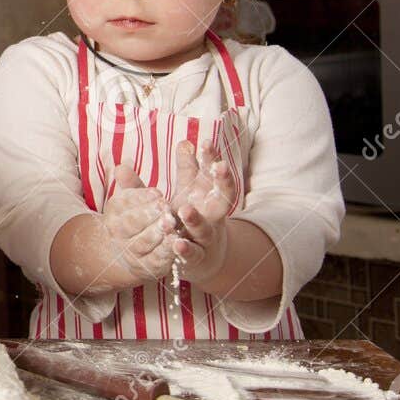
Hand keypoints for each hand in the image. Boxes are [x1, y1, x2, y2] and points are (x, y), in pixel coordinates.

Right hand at [98, 163, 176, 283]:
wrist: (135, 254)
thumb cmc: (140, 219)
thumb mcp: (137, 200)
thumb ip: (132, 184)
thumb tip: (121, 166)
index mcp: (114, 213)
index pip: (123, 203)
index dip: (140, 198)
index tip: (158, 193)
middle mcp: (118, 234)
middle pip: (130, 223)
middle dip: (148, 215)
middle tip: (165, 207)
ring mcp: (131, 253)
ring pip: (142, 242)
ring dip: (156, 233)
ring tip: (171, 223)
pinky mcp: (147, 268)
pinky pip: (155, 260)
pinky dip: (165, 251)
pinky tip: (176, 243)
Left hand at [169, 142, 234, 282]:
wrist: (205, 258)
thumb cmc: (192, 215)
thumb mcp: (189, 190)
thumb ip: (186, 168)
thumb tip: (185, 142)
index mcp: (207, 195)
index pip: (211, 173)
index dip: (210, 158)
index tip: (205, 142)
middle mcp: (212, 213)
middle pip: (223, 196)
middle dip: (223, 181)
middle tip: (220, 165)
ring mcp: (207, 235)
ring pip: (204, 227)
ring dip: (196, 218)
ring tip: (185, 209)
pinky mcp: (198, 256)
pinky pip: (193, 253)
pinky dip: (185, 248)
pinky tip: (176, 243)